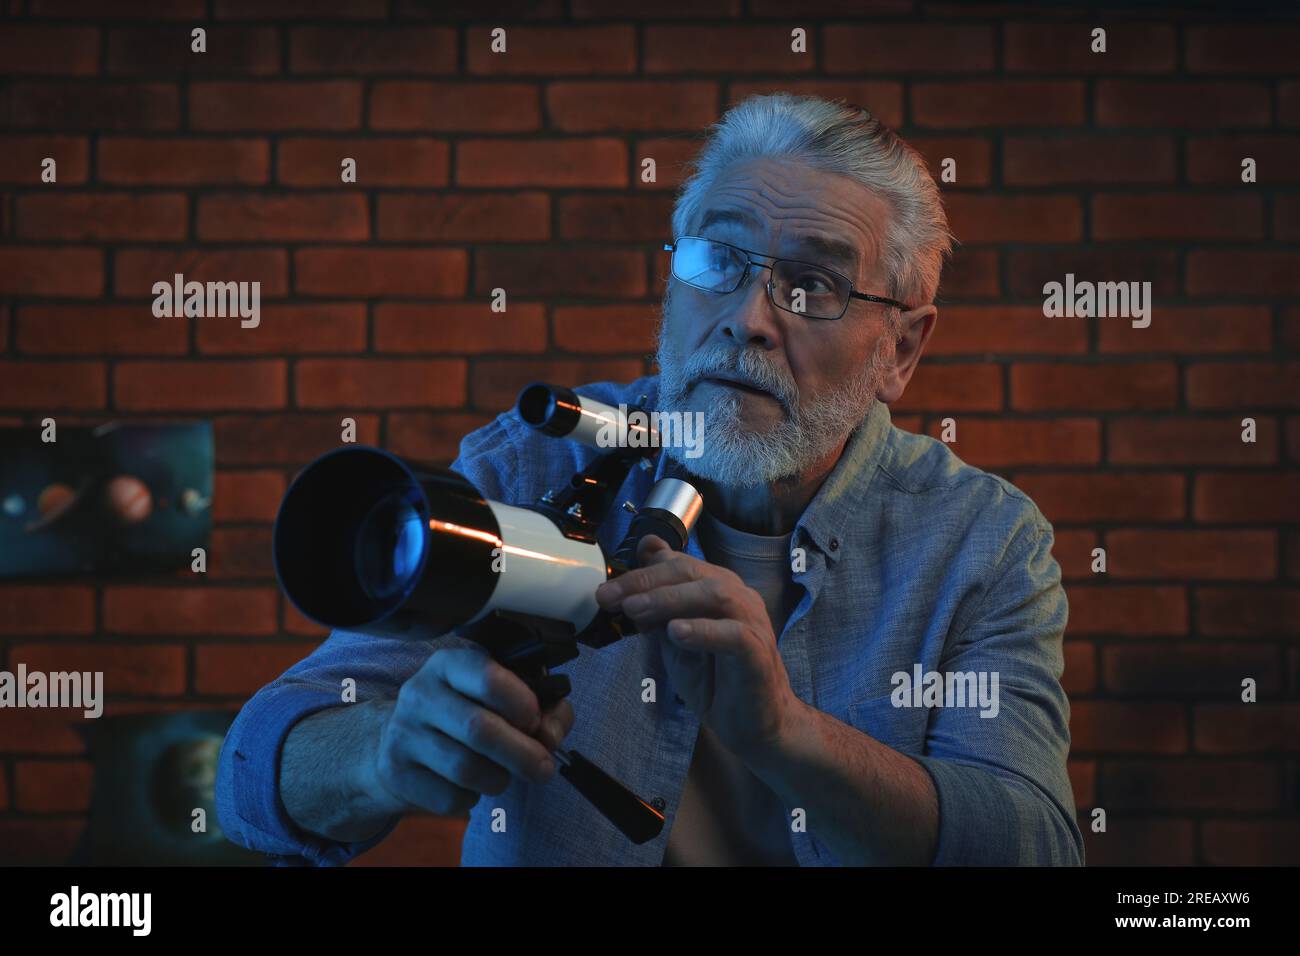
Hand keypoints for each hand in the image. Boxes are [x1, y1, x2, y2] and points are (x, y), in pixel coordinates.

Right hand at [366, 647, 574, 816]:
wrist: (398, 741)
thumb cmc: (465, 714)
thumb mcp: (500, 695)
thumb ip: (542, 709)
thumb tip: (548, 738)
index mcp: (448, 665)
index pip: (487, 677)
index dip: (521, 703)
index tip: (535, 720)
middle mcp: (420, 694)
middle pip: (478, 729)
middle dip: (522, 754)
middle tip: (543, 768)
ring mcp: (404, 735)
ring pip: (466, 769)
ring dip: (499, 779)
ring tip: (503, 774)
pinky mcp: (398, 774)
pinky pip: (450, 797)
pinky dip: (472, 798)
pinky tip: (471, 785)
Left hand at [595, 535, 799, 760]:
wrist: (753, 724)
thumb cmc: (715, 679)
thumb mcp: (675, 639)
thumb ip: (659, 606)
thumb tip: (639, 563)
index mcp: (718, 587)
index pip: (676, 564)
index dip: (638, 573)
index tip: (604, 591)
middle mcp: (738, 597)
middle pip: (691, 572)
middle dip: (645, 582)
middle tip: (609, 597)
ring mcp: (752, 622)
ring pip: (713, 594)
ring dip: (669, 599)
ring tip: (635, 610)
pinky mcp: (758, 653)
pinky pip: (734, 634)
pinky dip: (703, 630)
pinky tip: (676, 633)